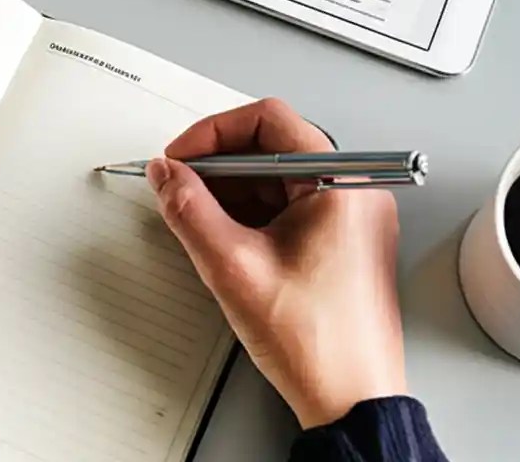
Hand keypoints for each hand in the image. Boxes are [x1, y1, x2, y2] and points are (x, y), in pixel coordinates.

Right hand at [147, 99, 406, 428]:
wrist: (351, 400)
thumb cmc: (318, 344)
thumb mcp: (232, 268)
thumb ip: (189, 211)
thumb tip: (166, 175)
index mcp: (340, 183)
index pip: (269, 119)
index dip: (212, 133)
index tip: (179, 158)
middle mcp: (353, 190)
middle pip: (272, 146)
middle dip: (217, 166)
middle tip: (179, 189)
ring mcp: (349, 217)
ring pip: (276, 178)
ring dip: (230, 192)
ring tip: (198, 222)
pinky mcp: (341, 241)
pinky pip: (287, 206)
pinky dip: (249, 215)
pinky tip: (224, 239)